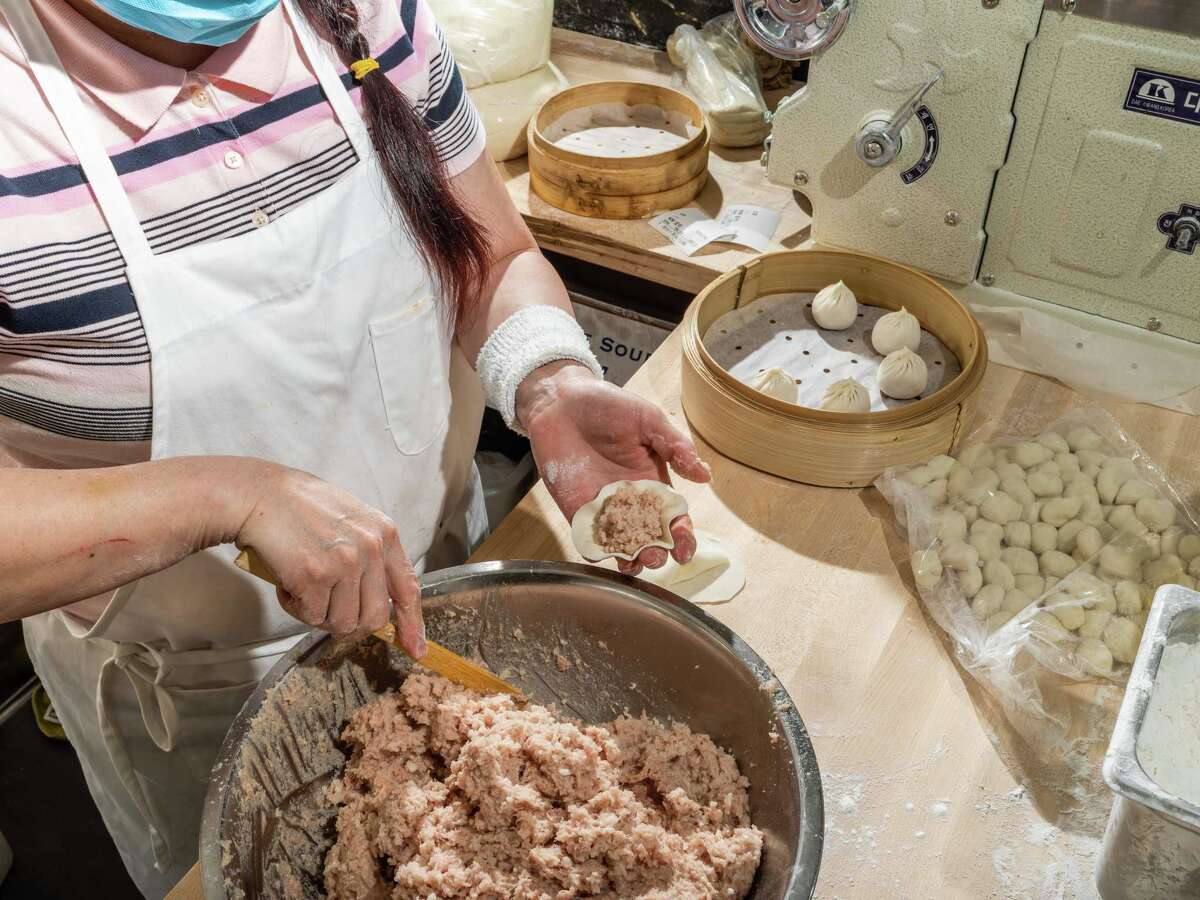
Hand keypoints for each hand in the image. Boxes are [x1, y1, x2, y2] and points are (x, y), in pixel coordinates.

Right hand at [233, 461, 424, 655]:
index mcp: (385, 534)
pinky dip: (296, 608)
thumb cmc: (301, 507)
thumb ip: (371, 553)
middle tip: (328, 612)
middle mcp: (371, 549)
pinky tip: (288, 584)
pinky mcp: (315, 577)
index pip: (407, 589)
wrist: (260, 495)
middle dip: (352, 625)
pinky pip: (312, 617)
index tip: (416, 649)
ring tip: (304, 588)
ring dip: (320, 615)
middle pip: (375, 616)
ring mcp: (344, 563)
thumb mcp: (353, 520)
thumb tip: (379, 597)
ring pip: (343, 622)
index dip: (412, 623)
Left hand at [517, 362, 710, 575]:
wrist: (562, 402)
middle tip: (657, 555)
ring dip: (630, 558)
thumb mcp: (649, 421)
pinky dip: (594, 551)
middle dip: (657, 552)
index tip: (685, 549)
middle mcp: (632, 502)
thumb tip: (705, 476)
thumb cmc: (609, 407)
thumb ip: (676, 447)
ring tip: (635, 561)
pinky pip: (588, 539)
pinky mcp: (577, 511)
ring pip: (622, 546)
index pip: (673, 518)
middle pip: (650, 539)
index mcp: (654, 483)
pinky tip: (599, 555)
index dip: (682, 536)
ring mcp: (604, 509)